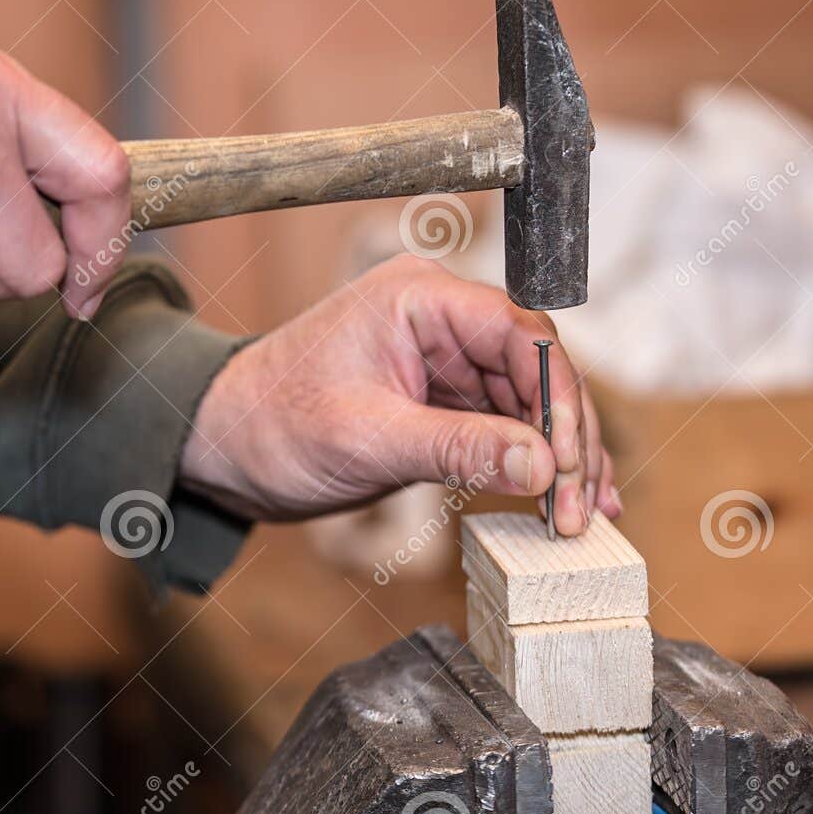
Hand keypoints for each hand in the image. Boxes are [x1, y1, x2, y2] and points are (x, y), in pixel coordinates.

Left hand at [180, 255, 618, 533]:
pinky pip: (506, 427)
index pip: (523, 335)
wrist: (224, 445)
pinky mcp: (443, 400)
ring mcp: (446, 360)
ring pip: (532, 402)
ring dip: (562, 458)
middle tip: (584, 506)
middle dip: (568, 439)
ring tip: (588, 516)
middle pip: (540, 369)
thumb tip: (543, 466)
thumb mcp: (368, 440)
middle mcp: (443, 318)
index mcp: (422, 297)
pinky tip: (561, 502)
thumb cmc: (273, 423)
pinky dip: (533, 465)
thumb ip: (460, 448)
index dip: (559, 399)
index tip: (570, 465)